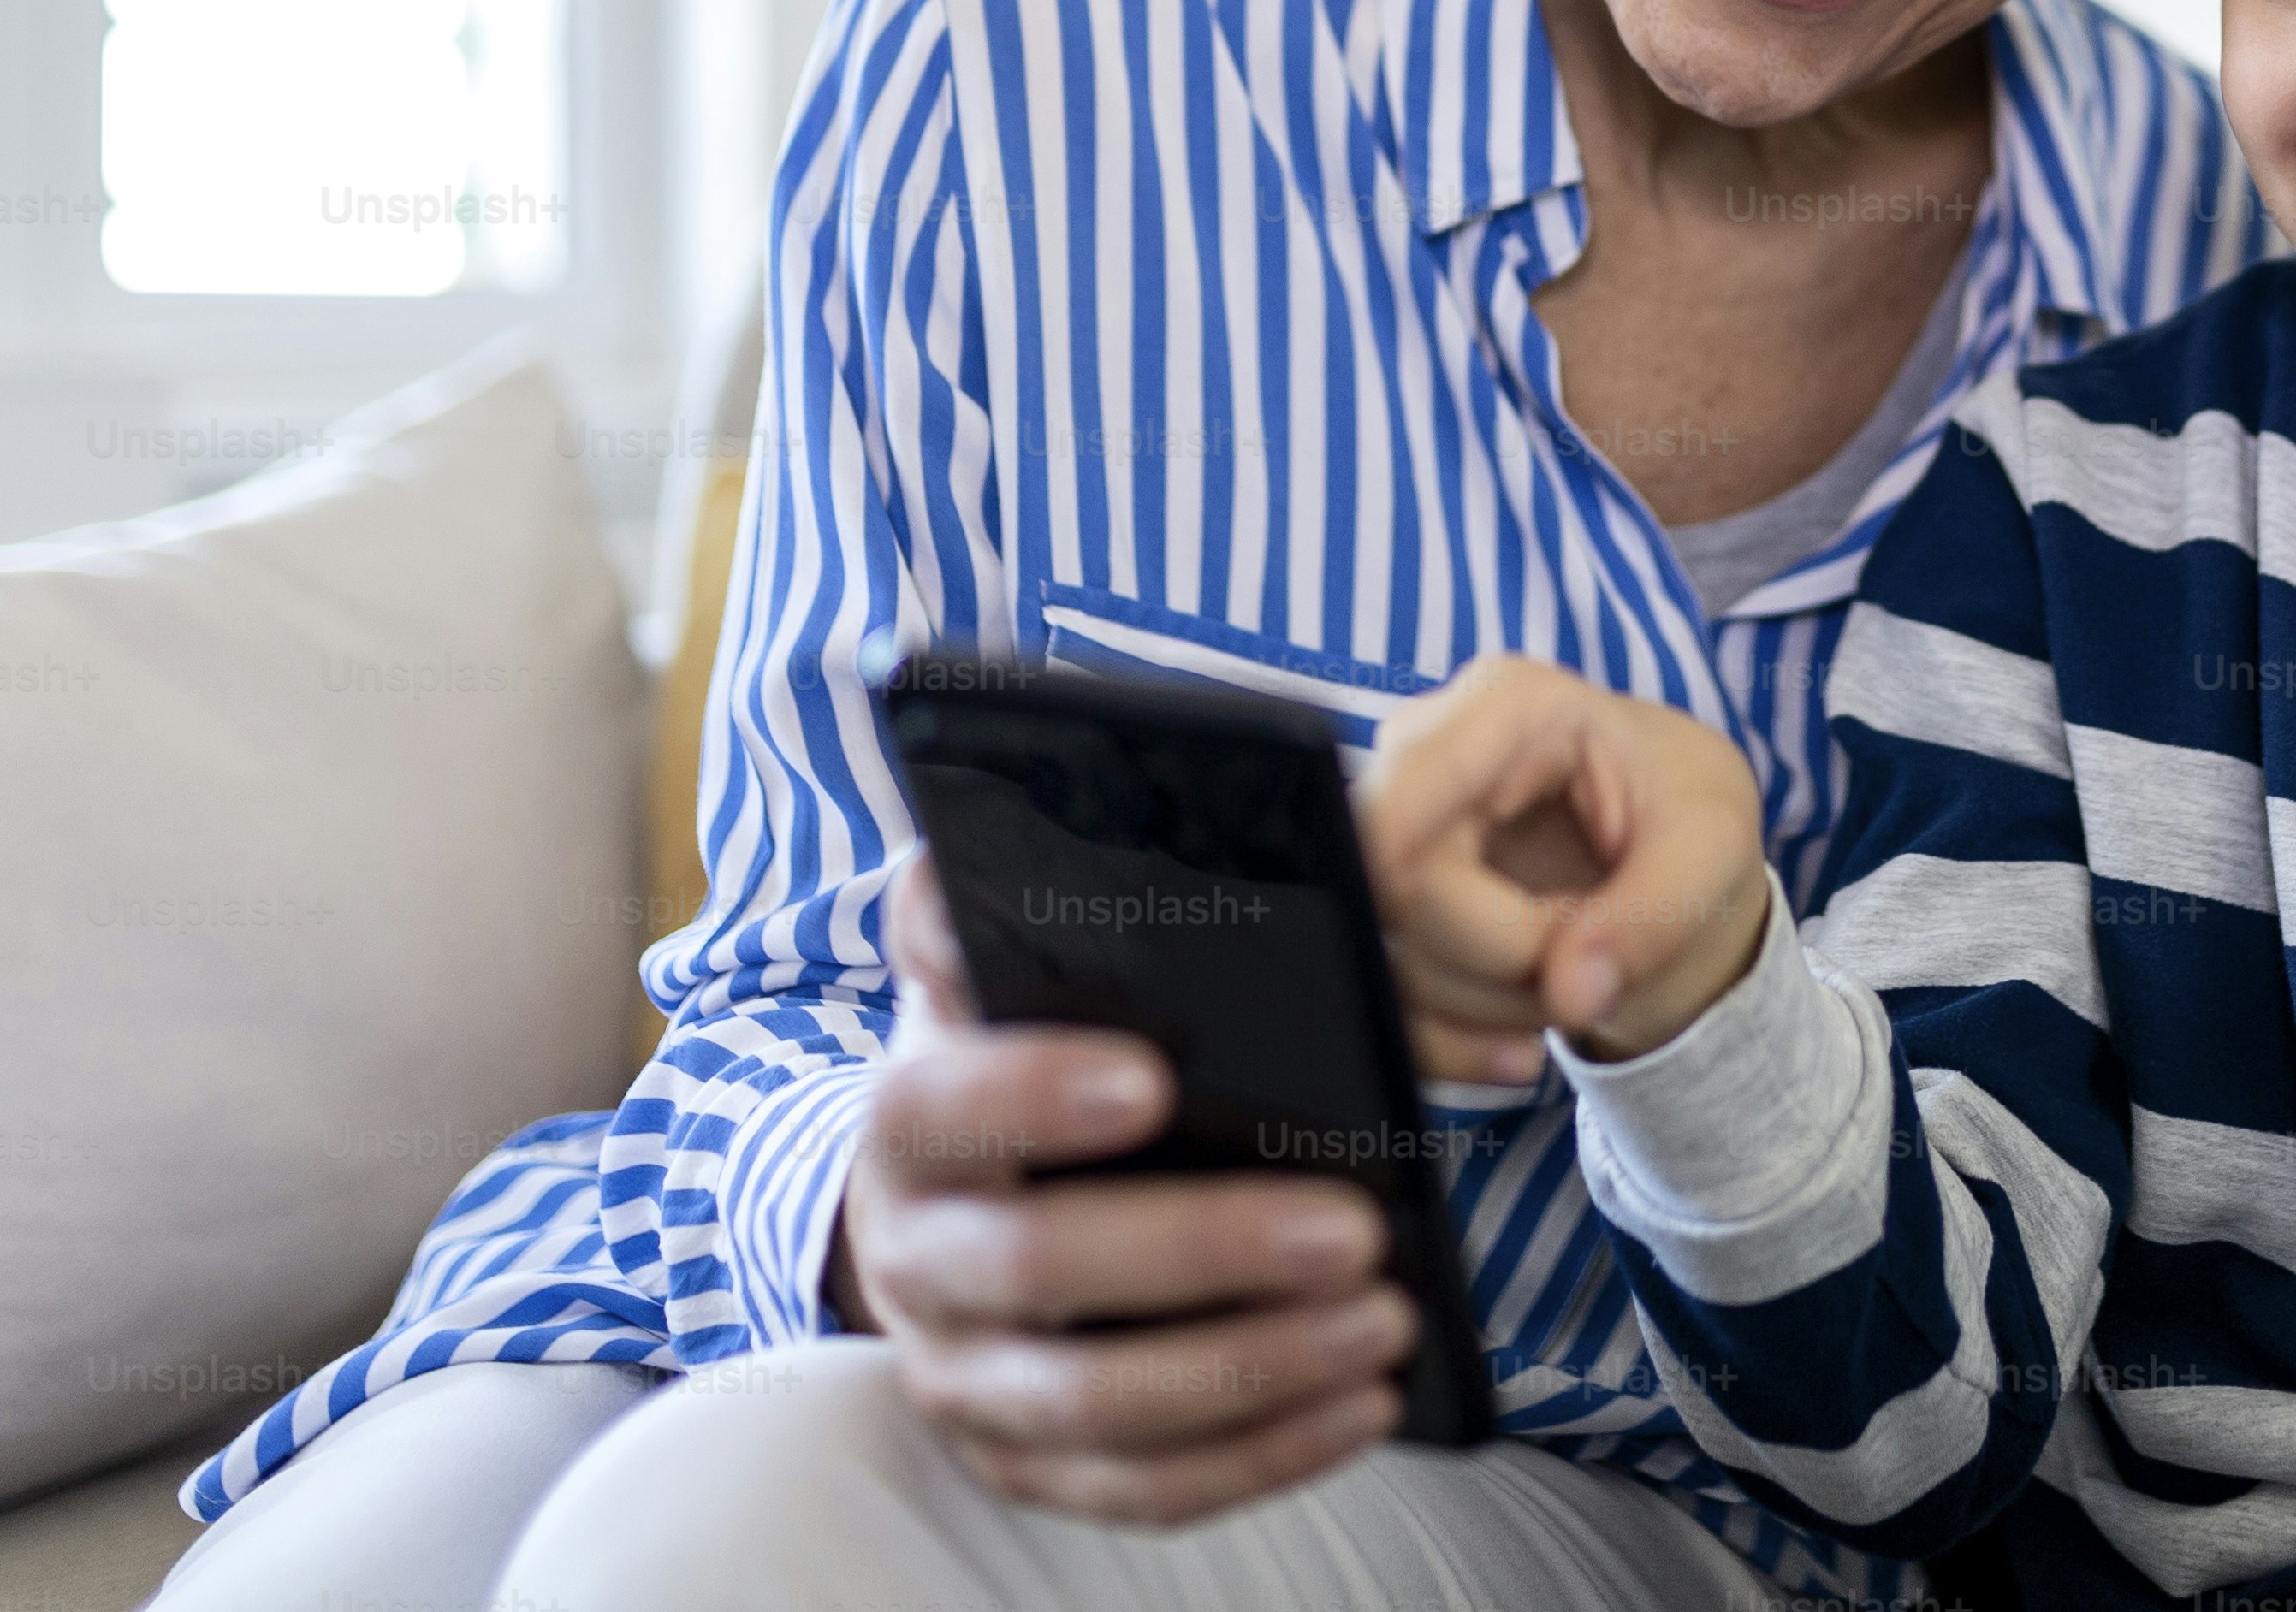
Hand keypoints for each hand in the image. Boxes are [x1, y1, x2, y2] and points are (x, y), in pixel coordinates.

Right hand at [825, 850, 1418, 1523]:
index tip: (1153, 1075)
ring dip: (1249, 1368)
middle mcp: (913, 1259)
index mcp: (908, 1118)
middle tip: (1353, 1227)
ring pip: (1090, 1405)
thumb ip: (1015, 890)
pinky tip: (1361, 1405)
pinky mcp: (1022, 1465)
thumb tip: (1040, 802)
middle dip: (1198, 1251)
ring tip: (1387, 1320)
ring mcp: (961, 1376)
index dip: (1030, 1090)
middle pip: (1034, 1270)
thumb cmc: (1025, 1050)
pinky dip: (1256, 1458)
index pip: (941, 1103)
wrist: (949, 1196)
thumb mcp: (1004, 966)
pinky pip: (1135, 1491)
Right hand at [1359, 652, 1775, 1080]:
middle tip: (1595, 965)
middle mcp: (1427, 757)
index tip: (1541, 953)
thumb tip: (1569, 992)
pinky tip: (1519, 1047)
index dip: (1443, 898)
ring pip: (1397, 958)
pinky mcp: (1391, 907)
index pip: (1402, 806)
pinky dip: (1453, 1046)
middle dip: (1507, 959)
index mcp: (1507, 706)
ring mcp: (1397, 834)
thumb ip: (1654, 911)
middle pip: (1401, 894)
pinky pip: (1385, 1001)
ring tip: (1579, 980)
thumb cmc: (1686, 815)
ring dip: (1495, 1005)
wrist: (1672, 856)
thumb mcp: (1713, 846)